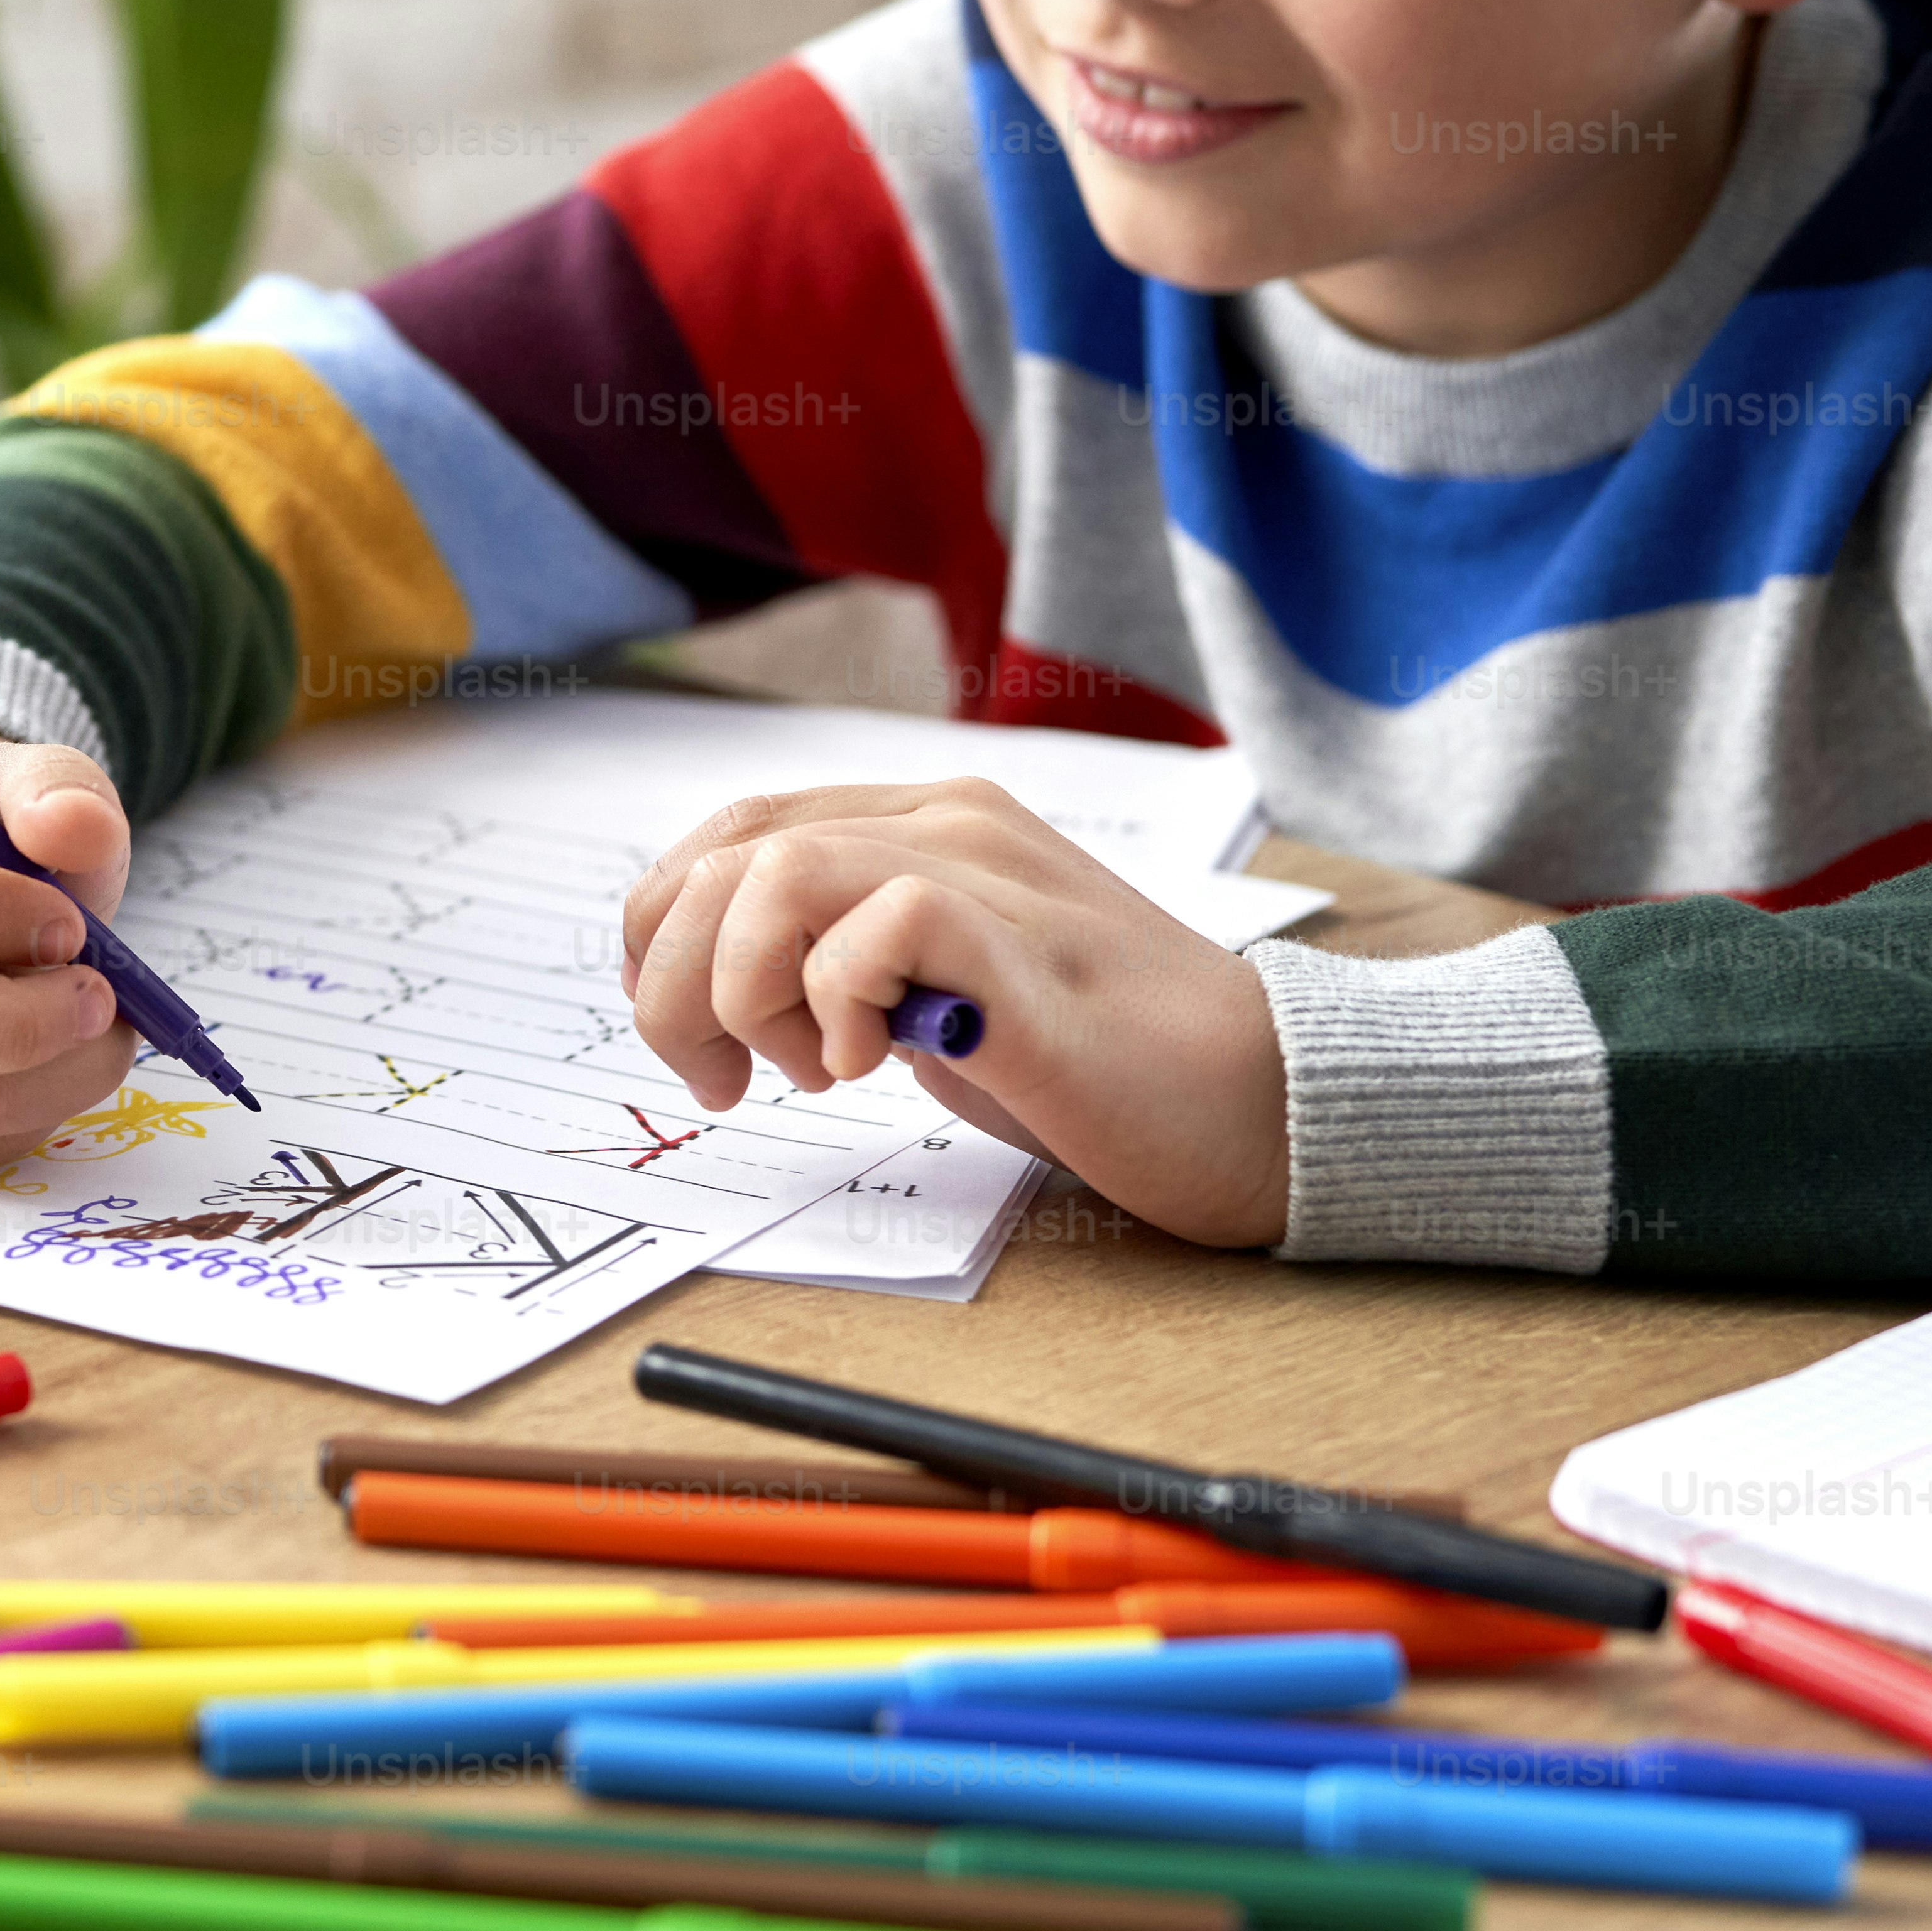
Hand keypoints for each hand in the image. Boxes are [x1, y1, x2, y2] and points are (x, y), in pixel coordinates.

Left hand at [617, 776, 1287, 1247]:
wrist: (1264, 1106)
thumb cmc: (1103, 1064)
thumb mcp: (938, 996)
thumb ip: (850, 962)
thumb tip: (727, 984)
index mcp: (926, 825)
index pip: (733, 830)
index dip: (667, 929)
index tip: (691, 1035)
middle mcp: (951, 824)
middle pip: (730, 852)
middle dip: (675, 980)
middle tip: (721, 1078)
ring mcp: (991, 877)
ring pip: (779, 870)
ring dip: (746, 986)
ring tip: (803, 1068)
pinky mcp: (1024, 953)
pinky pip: (879, 925)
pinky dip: (834, 1004)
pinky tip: (866, 1068)